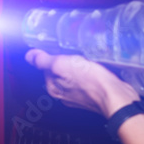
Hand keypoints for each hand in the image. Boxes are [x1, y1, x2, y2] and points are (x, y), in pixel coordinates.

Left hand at [25, 49, 139, 116]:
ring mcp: (79, 96)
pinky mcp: (94, 94)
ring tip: (84, 56)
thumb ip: (44, 61)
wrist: (115, 96)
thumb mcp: (61, 65)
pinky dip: (88, 72)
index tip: (58, 47)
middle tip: (72, 50)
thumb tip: (29, 56)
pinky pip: (86, 80)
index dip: (51, 56)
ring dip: (76, 66)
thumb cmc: (89, 81)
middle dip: (64, 61)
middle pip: (59, 72)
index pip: (45, 68)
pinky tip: (94, 66)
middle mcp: (64, 94)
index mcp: (53, 88)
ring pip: (73, 76)